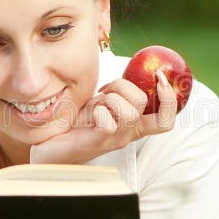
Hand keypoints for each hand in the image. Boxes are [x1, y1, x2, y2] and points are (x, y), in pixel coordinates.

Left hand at [30, 70, 177, 164]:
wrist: (49, 147)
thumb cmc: (74, 124)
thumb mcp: (100, 104)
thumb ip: (116, 94)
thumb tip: (128, 72)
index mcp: (131, 126)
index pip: (166, 120)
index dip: (169, 98)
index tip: (158, 77)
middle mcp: (127, 134)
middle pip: (143, 102)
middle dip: (122, 86)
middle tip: (103, 92)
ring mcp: (114, 139)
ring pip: (129, 110)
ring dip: (108, 98)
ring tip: (94, 105)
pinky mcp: (98, 142)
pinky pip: (108, 122)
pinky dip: (97, 111)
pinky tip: (86, 116)